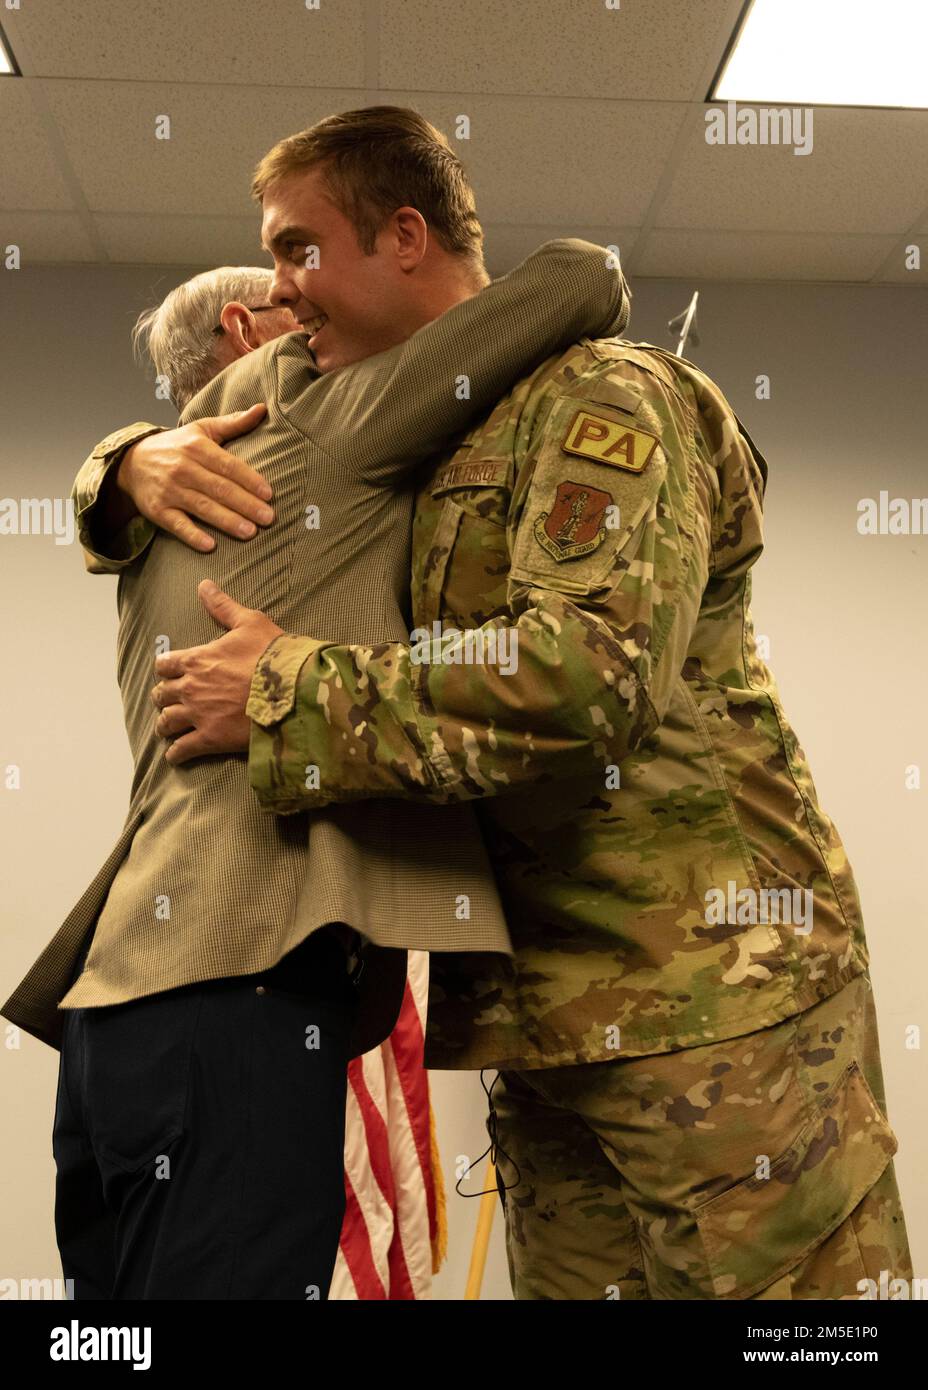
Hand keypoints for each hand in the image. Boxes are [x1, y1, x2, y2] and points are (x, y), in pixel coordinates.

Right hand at [118, 404, 274, 551]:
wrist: (131, 462)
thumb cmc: (175, 446)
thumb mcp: (201, 429)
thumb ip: (233, 422)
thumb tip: (262, 409)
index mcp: (196, 447)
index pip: (228, 465)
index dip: (249, 479)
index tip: (268, 494)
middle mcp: (183, 468)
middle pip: (219, 488)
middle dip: (245, 504)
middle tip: (268, 518)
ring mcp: (169, 490)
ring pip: (202, 507)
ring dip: (227, 521)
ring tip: (250, 532)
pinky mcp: (157, 510)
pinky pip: (177, 525)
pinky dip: (192, 536)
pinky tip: (210, 545)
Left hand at [151, 581, 282, 762]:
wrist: (291, 691)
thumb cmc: (272, 655)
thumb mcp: (250, 622)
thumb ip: (223, 606)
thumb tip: (204, 585)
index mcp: (195, 660)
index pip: (164, 664)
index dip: (166, 668)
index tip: (170, 672)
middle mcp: (189, 688)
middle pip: (160, 695)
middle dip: (164, 697)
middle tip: (170, 700)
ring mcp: (197, 715)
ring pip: (166, 723)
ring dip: (165, 725)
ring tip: (169, 728)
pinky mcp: (210, 739)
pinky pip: (181, 750)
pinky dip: (176, 754)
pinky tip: (176, 756)